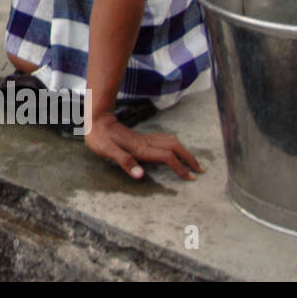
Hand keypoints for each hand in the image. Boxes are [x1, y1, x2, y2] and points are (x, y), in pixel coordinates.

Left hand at [84, 113, 204, 181]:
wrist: (96, 119)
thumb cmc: (99, 137)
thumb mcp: (107, 150)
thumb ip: (124, 161)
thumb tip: (140, 175)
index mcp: (140, 148)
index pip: (167, 157)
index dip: (180, 167)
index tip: (190, 178)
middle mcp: (146, 142)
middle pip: (175, 146)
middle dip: (189, 158)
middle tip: (200, 170)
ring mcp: (145, 138)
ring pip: (171, 141)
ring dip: (184, 151)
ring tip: (192, 162)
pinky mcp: (142, 137)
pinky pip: (165, 140)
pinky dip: (175, 147)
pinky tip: (175, 152)